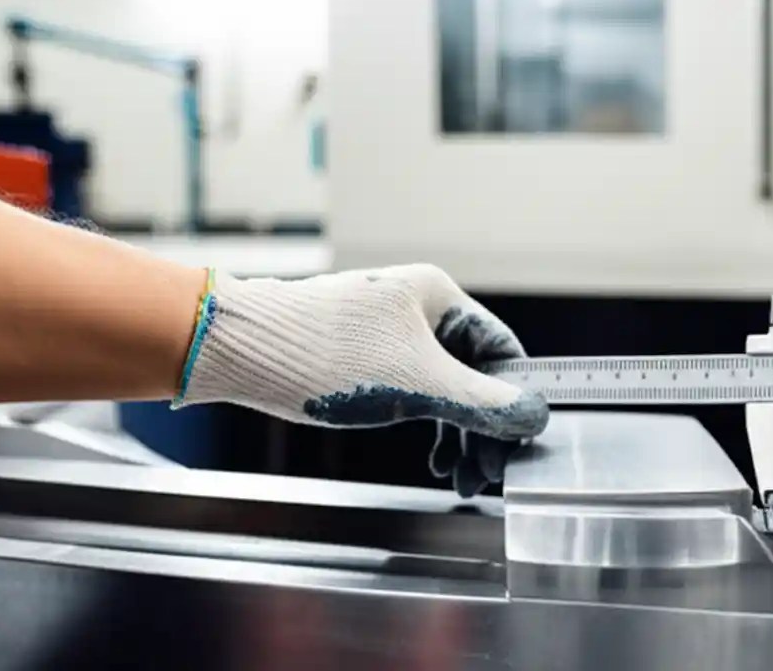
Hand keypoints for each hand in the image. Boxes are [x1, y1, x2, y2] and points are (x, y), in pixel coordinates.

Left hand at [173, 264, 548, 495]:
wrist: (236, 348)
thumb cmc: (323, 353)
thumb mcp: (415, 384)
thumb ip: (481, 403)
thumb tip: (535, 416)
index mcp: (438, 296)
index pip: (501, 350)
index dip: (515, 400)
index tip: (517, 444)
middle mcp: (418, 309)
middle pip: (475, 374)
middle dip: (484, 429)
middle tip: (487, 474)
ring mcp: (391, 334)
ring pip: (445, 388)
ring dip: (459, 435)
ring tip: (461, 477)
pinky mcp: (366, 358)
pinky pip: (417, 393)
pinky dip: (431, 426)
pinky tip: (434, 457)